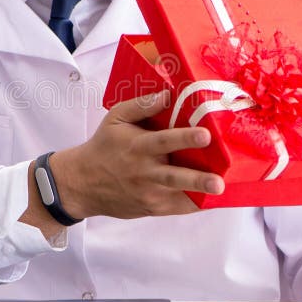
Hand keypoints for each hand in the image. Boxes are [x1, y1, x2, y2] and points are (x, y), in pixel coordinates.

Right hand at [51, 90, 224, 219]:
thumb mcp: (115, 118)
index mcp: (137, 146)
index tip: (205, 135)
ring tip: (219, 190)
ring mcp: (148, 193)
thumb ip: (142, 105)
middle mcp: (143, 171)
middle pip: (173, 175)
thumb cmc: (104, 146)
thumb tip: (168, 94)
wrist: (82, 183)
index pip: (163, 141)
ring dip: (200, 192)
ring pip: (178, 194)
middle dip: (196, 178)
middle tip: (218, 179)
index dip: (184, 138)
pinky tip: (211, 197)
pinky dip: (195, 203)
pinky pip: (177, 207)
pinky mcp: (152, 207)